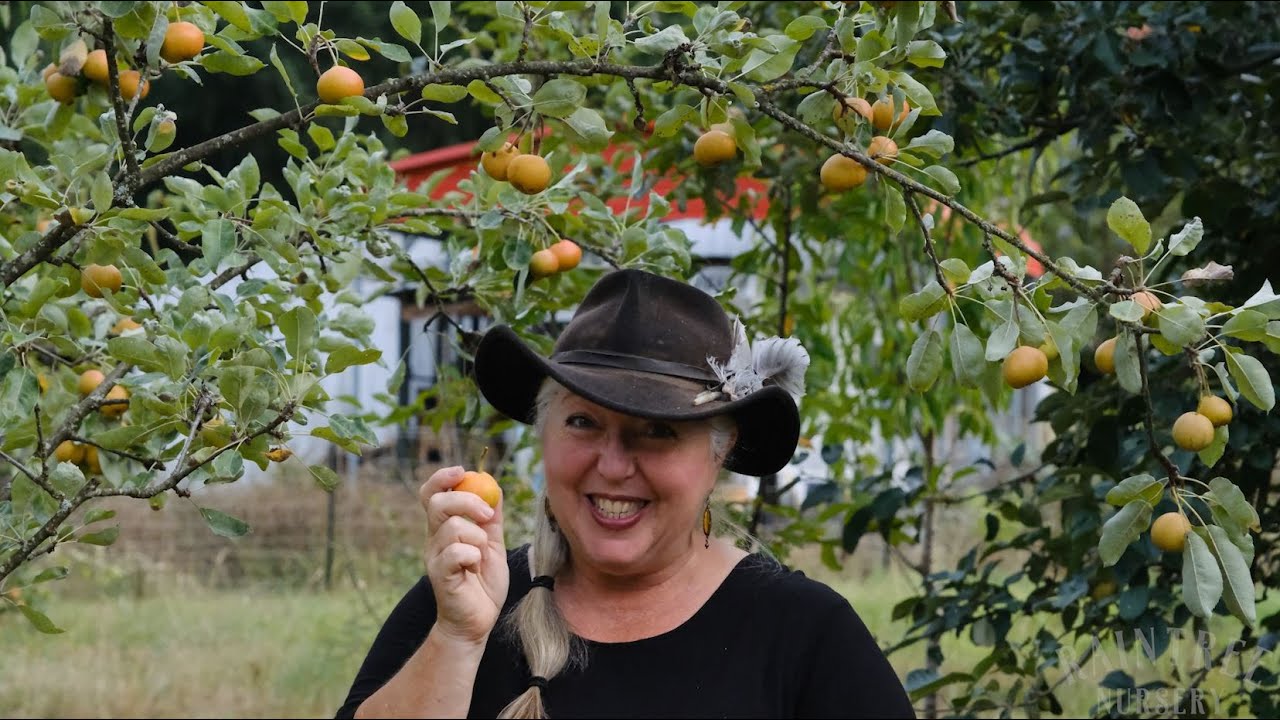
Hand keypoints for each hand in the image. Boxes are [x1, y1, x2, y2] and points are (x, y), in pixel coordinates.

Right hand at [420, 465, 509, 645]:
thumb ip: (492, 519)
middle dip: (467, 501)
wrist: (477, 622)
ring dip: (477, 536)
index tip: (461, 471)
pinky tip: (475, 567)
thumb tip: (495, 488)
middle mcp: (434, 540)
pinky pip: (455, 552)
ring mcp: (435, 557)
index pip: (431, 494)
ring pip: (452, 527)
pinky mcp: (439, 576)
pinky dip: (473, 555)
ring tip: (482, 554)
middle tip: (488, 516)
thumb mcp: (494, 545)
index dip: (442, 478)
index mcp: (444, 529)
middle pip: (438, 503)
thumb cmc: (483, 584)